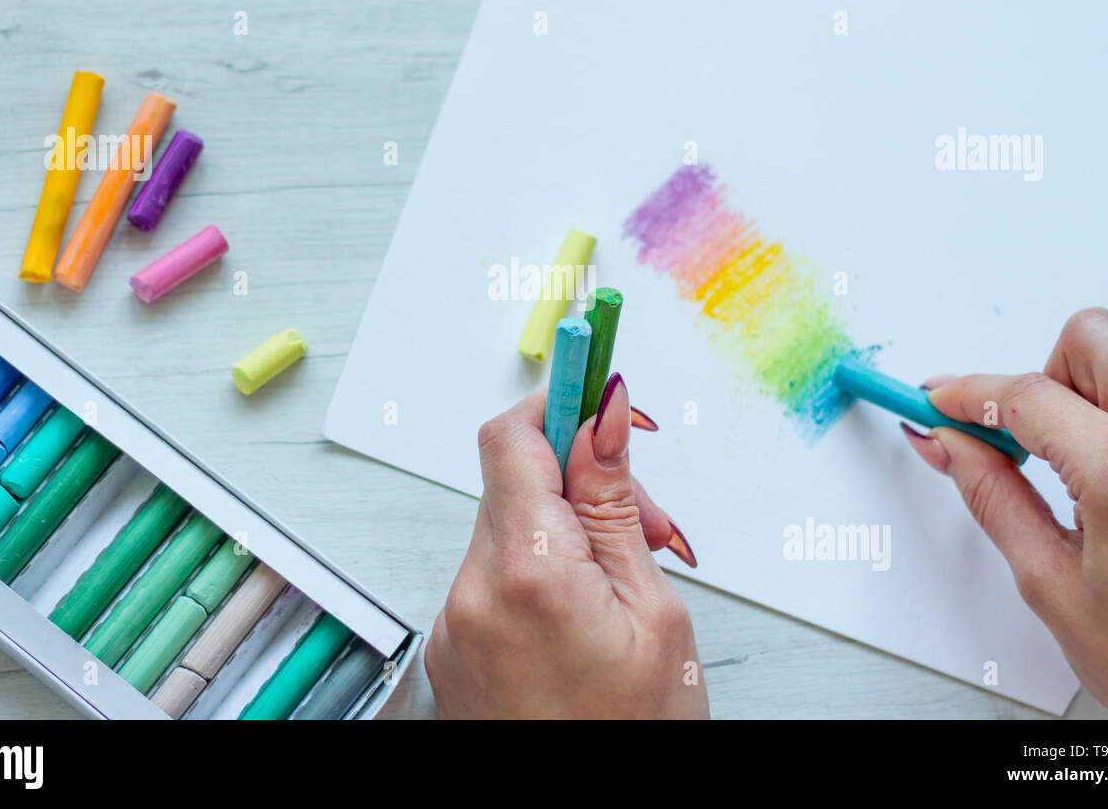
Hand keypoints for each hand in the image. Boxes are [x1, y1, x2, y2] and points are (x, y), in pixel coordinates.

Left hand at [424, 373, 707, 717]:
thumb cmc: (634, 738)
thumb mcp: (653, 614)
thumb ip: (616, 507)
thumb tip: (601, 418)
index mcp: (528, 573)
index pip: (516, 437)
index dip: (558, 397)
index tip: (594, 368)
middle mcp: (472, 591)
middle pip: (515, 477)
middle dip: (582, 475)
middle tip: (651, 516)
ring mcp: (455, 621)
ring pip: (507, 524)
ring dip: (565, 527)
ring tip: (623, 577)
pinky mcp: (454, 644)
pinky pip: (493, 572)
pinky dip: (540, 569)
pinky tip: (586, 609)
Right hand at [902, 308, 1107, 716]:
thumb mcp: (1052, 583)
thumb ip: (993, 496)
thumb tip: (949, 444)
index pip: (1023, 397)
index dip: (967, 393)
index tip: (940, 399)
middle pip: (1090, 339)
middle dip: (1043, 376)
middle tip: (1028, 434)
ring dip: (1102, 388)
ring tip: (1092, 461)